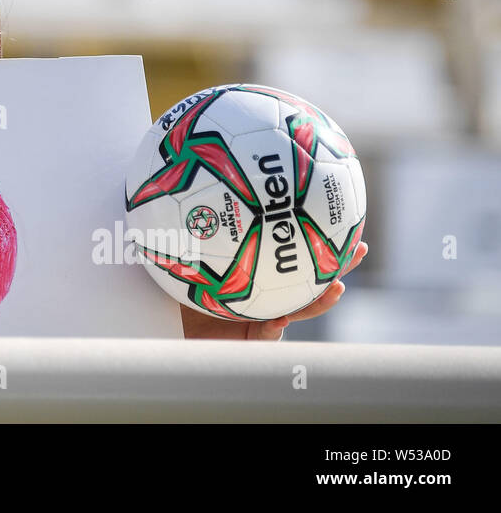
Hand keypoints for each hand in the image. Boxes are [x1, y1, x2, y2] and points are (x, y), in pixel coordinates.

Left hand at [180, 241, 368, 339]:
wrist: (176, 321)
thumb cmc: (188, 285)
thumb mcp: (200, 256)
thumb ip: (211, 235)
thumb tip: (215, 192)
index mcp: (264, 276)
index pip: (296, 258)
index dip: (319, 244)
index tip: (341, 223)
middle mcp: (270, 297)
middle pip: (311, 282)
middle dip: (337, 266)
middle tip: (358, 250)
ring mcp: (265, 318)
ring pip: (299, 312)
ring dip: (320, 302)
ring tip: (336, 289)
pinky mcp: (251, 340)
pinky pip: (265, 335)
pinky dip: (272, 328)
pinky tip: (278, 319)